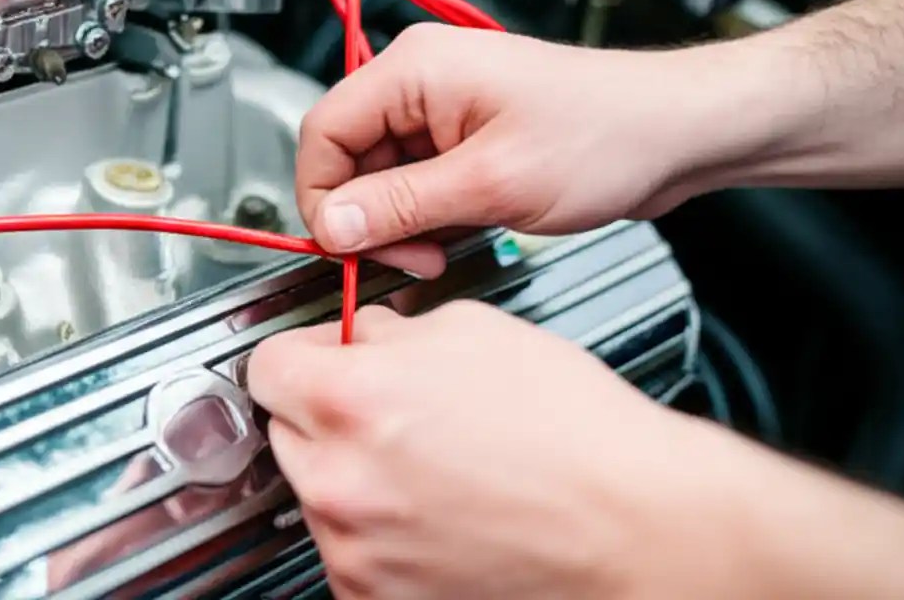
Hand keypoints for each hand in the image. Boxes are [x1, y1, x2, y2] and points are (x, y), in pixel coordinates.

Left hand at [247, 302, 903, 598]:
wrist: (636, 527)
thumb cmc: (575, 433)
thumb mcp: (474, 332)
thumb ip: (389, 330)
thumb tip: (358, 335)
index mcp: (352, 401)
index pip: (266, 364)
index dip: (303, 353)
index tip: (322, 357)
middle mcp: (340, 481)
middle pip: (285, 429)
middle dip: (327, 412)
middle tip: (392, 409)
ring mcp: (355, 550)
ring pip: (318, 491)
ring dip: (354, 472)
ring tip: (434, 463)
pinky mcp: (376, 599)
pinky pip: (350, 549)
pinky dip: (378, 531)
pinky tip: (438, 509)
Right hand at [296, 24, 771, 276]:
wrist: (674, 135)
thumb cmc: (605, 135)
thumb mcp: (491, 183)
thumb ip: (401, 205)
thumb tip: (331, 226)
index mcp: (414, 70)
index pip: (322, 133)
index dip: (323, 199)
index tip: (347, 248)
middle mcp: (420, 83)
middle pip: (348, 161)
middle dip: (370, 220)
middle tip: (409, 260)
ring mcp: (442, 112)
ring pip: (381, 180)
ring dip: (402, 226)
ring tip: (443, 251)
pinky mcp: (464, 140)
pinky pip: (417, 185)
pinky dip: (428, 220)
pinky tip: (460, 236)